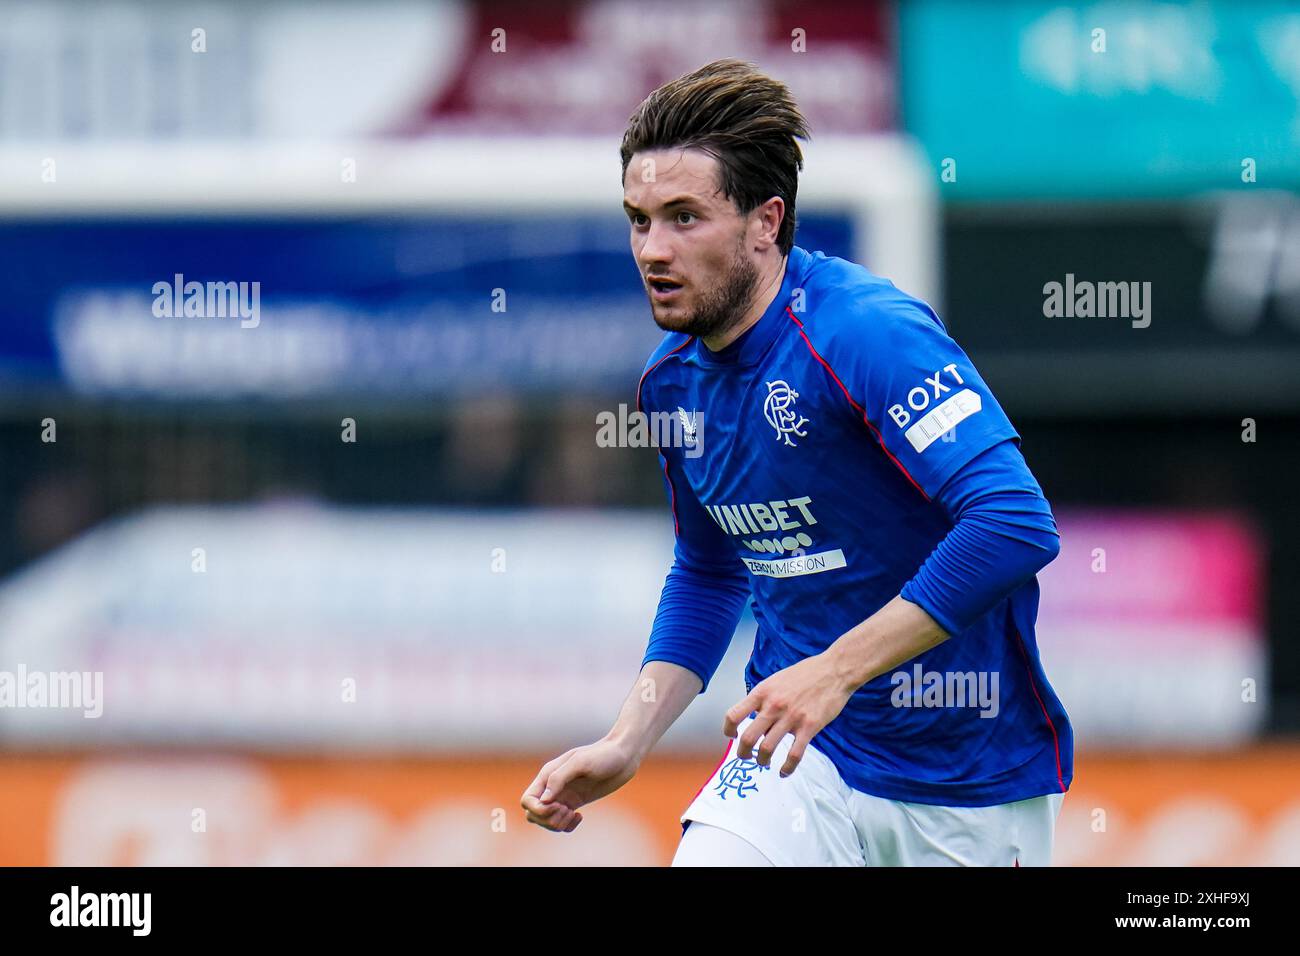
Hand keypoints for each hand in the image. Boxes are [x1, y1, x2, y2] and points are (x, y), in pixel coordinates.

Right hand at [520, 736, 640, 832]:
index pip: (527, 800)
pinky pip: (562, 822)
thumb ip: (559, 778)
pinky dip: (568, 826)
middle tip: (567, 810)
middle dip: (547, 820)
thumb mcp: (581, 762)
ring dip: (557, 824)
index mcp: (548, 775)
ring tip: (574, 814)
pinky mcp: (576, 803)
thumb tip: (544, 800)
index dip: (538, 810)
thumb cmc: (603, 755)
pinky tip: (580, 817)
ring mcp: (564, 796)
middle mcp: (553, 787)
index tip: (558, 806)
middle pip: (533, 814)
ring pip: (546, 821)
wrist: (623, 756)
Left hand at [722, 653, 854, 776]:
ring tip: (764, 763)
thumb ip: (765, 698)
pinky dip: (787, 768)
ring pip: (767, 748)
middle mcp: (773, 706)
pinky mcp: (809, 727)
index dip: (728, 729)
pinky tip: (784, 772)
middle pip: (748, 737)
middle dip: (743, 753)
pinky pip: (794, 755)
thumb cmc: (806, 673)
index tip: (732, 736)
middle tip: (745, 757)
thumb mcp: (777, 680)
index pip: (734, 714)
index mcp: (762, 692)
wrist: (834, 670)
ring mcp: (791, 717)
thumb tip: (756, 717)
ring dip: (762, 761)